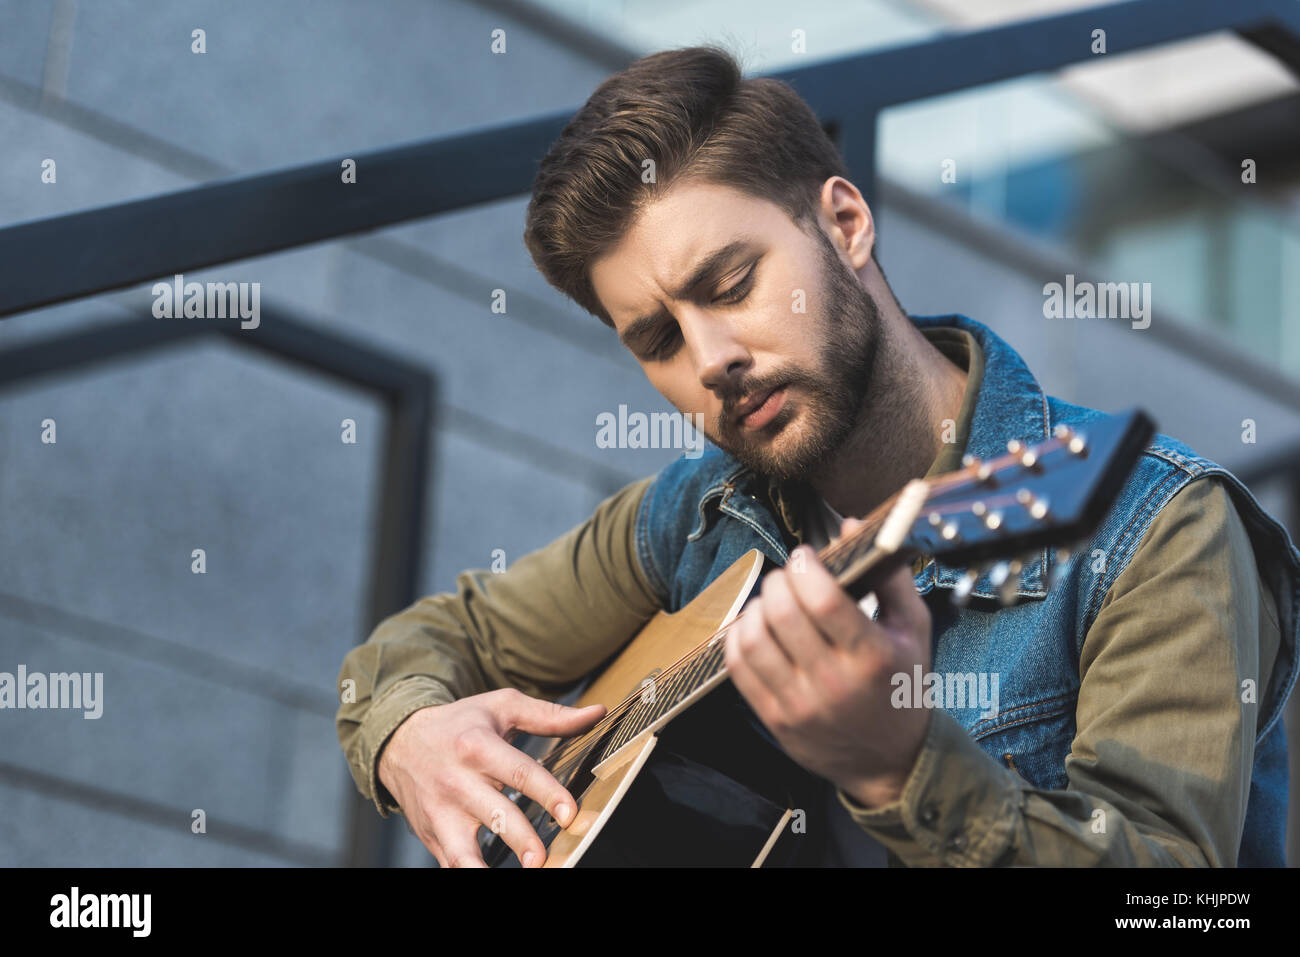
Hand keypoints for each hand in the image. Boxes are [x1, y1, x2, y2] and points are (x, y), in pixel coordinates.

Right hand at [377, 688, 605, 866]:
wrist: (400, 741)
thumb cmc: (459, 723)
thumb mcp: (501, 707)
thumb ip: (550, 715)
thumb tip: (597, 714)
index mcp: (477, 746)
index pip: (518, 772)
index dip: (547, 793)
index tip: (569, 813)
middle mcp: (457, 781)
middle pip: (495, 814)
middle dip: (521, 839)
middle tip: (544, 858)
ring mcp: (441, 813)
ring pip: (463, 850)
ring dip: (485, 871)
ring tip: (522, 874)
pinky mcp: (432, 835)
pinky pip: (449, 864)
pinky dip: (467, 874)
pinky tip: (487, 876)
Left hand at [724, 522, 932, 807]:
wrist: (890, 761)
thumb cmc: (903, 685)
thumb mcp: (913, 629)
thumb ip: (889, 575)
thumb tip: (852, 524)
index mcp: (872, 657)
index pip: (824, 601)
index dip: (806, 568)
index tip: (805, 555)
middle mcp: (834, 683)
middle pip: (783, 614)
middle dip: (779, 581)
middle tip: (787, 576)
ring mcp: (799, 704)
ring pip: (753, 640)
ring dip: (755, 607)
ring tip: (772, 600)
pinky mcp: (774, 719)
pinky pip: (738, 668)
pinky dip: (738, 637)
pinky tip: (756, 626)